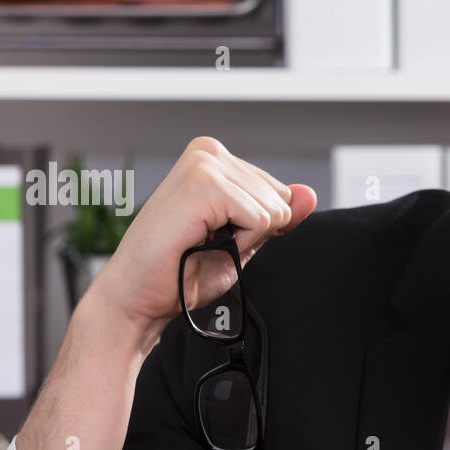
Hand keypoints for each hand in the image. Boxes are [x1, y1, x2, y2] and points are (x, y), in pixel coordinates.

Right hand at [88, 136, 315, 342]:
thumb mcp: (245, 240)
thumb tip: (310, 193)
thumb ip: (278, 216)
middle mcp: (209, 152)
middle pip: (281, 199)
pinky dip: (240, 242)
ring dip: (244, 239)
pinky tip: (203, 242)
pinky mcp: (205, 184)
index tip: (218, 236)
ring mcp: (205, 164)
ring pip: (274, 209)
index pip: (279, 192)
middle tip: (208, 243)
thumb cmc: (182, 270)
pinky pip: (260, 219)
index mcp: (215, 160)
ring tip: (202, 242)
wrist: (140, 296)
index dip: (258, 227)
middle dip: (254, 232)